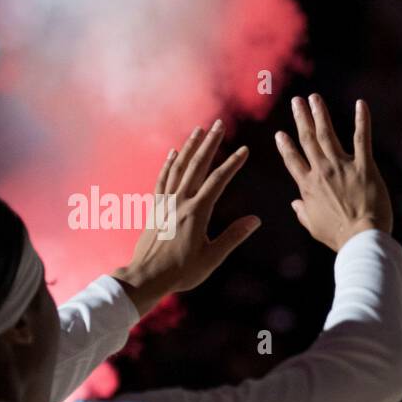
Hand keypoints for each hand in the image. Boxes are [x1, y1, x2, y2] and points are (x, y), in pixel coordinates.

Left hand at [113, 120, 258, 316]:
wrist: (146, 276)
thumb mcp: (213, 257)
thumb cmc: (182, 271)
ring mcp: (165, 202)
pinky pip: (163, 178)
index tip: (245, 150)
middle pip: (197, 165)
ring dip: (190, 147)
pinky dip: (169, 163)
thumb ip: (233, 236)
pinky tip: (174, 152)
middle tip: (219, 124)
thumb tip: (255, 220)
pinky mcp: (155, 206)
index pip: (218, 181)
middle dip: (210, 143)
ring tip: (199, 130)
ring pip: (179, 167)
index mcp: (197, 212)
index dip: (233, 164)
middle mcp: (180, 201)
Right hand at [275, 94, 389, 250]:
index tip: (280, 134)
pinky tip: (360, 104)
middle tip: (296, 101)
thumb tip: (294, 204)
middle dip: (301, 118)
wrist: (362, 238)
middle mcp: (321, 172)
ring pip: (327, 134)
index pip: (293, 160)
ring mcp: (342, 167)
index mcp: (308, 187)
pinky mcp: (363, 166)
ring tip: (314, 98)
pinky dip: (361, 120)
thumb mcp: (314, 227)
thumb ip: (303, 213)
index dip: (285, 146)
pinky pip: (361, 138)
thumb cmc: (340, 237)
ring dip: (320, 113)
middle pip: (307, 140)